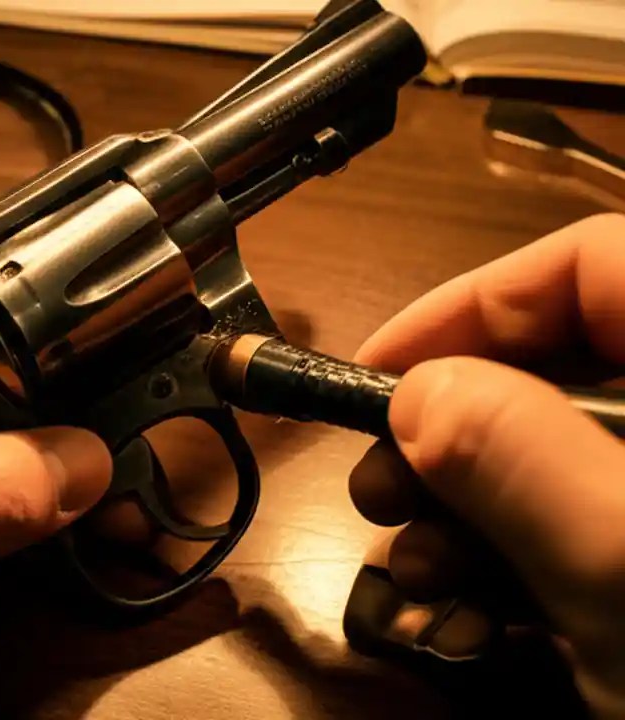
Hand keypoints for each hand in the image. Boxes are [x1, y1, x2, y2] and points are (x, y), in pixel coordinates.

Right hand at [345, 214, 624, 712]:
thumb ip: (527, 464)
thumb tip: (420, 391)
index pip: (593, 265)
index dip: (469, 304)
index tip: (373, 373)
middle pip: (568, 367)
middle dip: (453, 430)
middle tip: (379, 489)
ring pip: (566, 459)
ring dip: (472, 515)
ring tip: (419, 575)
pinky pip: (588, 530)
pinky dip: (519, 565)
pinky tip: (471, 617)